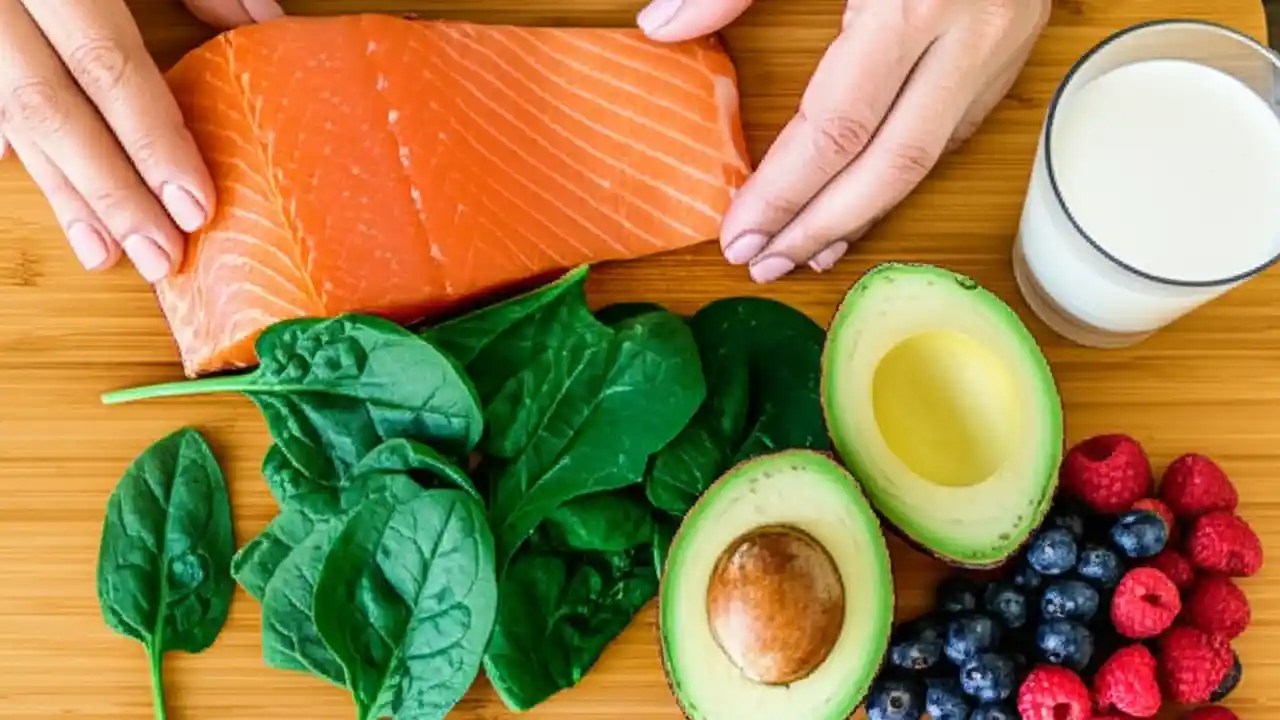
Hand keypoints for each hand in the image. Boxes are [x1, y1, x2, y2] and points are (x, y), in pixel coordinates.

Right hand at [0, 0, 282, 281]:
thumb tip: (269, 30)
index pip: (108, 64)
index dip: (151, 139)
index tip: (196, 205)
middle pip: (49, 106)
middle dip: (108, 190)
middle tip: (159, 257)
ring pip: (6, 114)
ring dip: (58, 189)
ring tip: (104, 252)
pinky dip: (2, 141)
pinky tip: (27, 181)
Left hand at [637, 0, 1049, 281]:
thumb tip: (661, 28)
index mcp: (906, 5)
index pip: (836, 128)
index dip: (784, 190)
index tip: (737, 230)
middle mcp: (962, 38)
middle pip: (887, 166)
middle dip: (818, 225)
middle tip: (761, 263)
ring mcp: (997, 49)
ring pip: (927, 161)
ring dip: (861, 216)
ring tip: (804, 255)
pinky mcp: (1010, 51)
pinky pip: (952, 135)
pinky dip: (901, 178)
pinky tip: (861, 204)